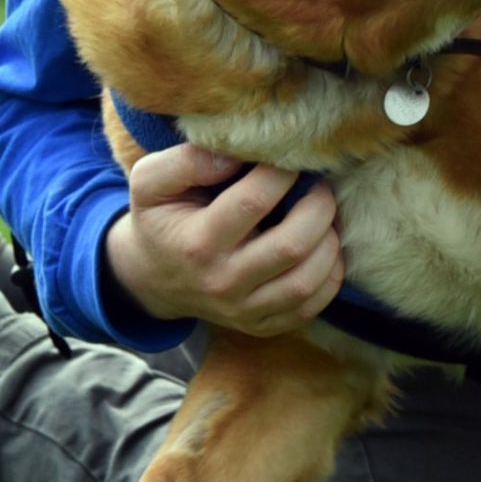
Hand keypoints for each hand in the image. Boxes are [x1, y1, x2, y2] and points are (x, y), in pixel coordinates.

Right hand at [106, 144, 343, 336]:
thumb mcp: (150, 182)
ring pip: (307, 280)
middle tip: (320, 185)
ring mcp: (243, 310)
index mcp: (197, 243)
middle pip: (292, 245)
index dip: (282, 172)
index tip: (291, 158)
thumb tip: (235, 156)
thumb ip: (187, 162)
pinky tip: (322, 248)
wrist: (152, 278)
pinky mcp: (260, 325)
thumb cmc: (161, 219)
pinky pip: (310, 306)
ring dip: (329, 241)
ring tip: (323, 215)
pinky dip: (329, 275)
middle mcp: (222, 282)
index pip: (254, 201)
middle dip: (319, 206)